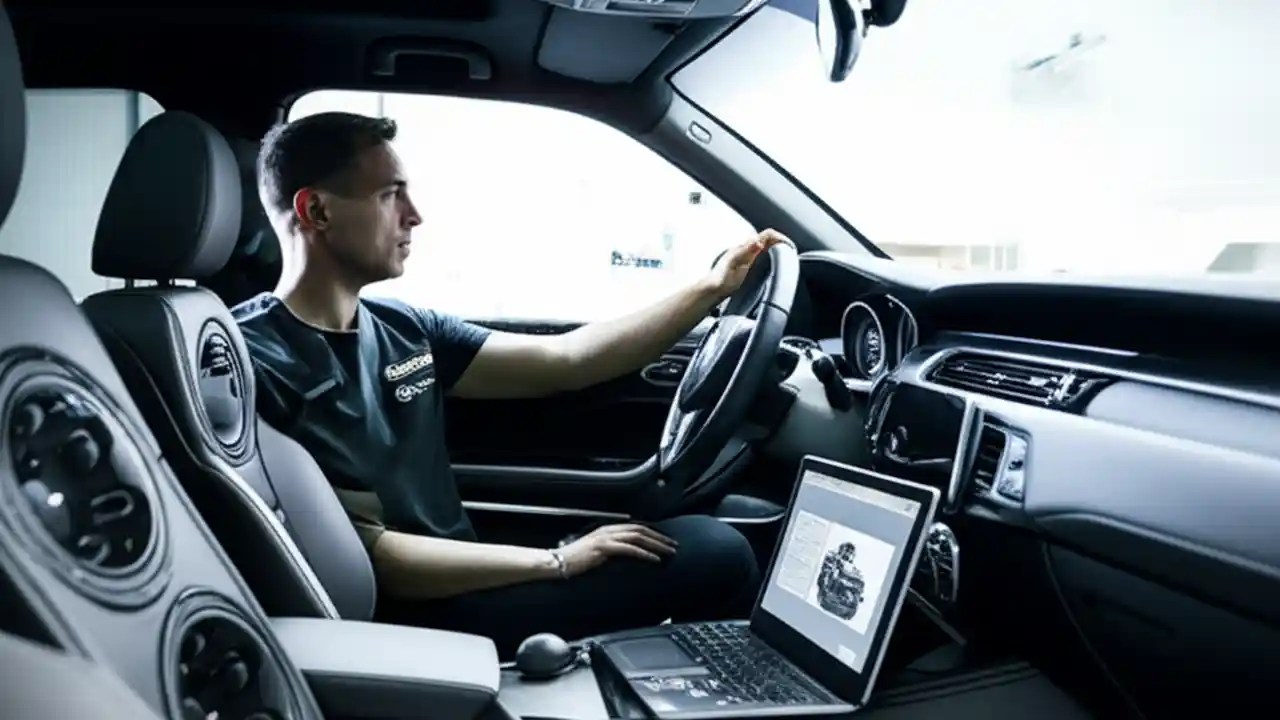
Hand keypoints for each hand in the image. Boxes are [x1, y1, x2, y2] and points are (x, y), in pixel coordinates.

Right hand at [556, 523, 678, 576]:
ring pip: (638, 537)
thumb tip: (626, 557)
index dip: (653, 533)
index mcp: (607, 530)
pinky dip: (644, 553)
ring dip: (656, 544)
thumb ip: (611, 551)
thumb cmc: (574, 561)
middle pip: (641, 530)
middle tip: (674, 545)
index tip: (665, 541)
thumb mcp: (596, 553)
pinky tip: (654, 558)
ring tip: (669, 551)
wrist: (558, 563)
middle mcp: (608, 530)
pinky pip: (629, 549)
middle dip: (660, 537)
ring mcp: (606, 538)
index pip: (635, 528)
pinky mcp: (604, 548)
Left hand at [704, 229, 790, 299]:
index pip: (767, 235)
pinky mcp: (744, 264)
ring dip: (776, 247)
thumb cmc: (722, 280)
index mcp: (745, 247)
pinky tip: (771, 263)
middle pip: (767, 238)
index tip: (790, 246)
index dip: (781, 238)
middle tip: (791, 250)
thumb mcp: (735, 265)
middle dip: (781, 241)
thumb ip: (746, 252)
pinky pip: (760, 253)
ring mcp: (744, 255)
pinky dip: (770, 254)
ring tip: (786, 254)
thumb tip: (758, 241)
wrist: (711, 291)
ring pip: (764, 245)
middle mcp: (745, 248)